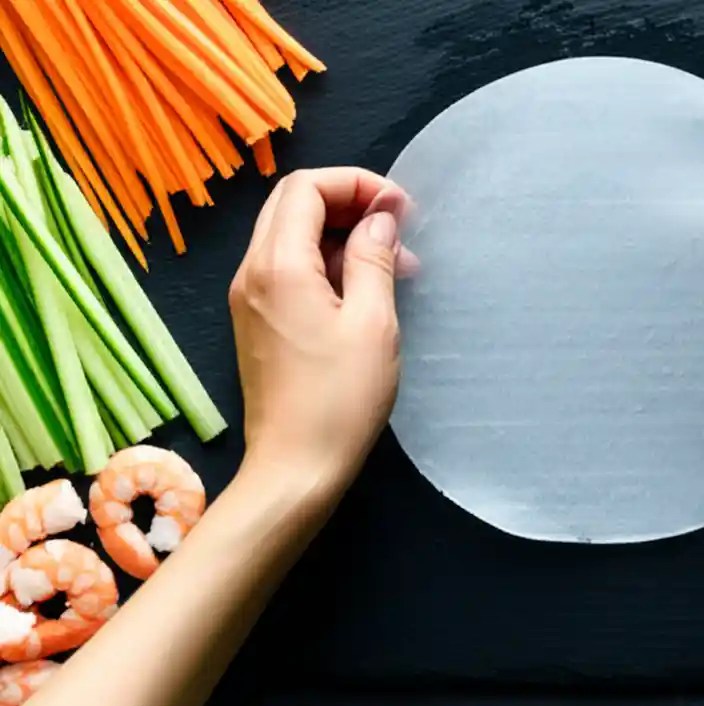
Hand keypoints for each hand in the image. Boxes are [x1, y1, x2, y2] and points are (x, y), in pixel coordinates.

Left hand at [229, 168, 415, 487]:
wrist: (295, 468)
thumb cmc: (340, 399)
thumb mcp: (373, 323)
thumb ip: (374, 258)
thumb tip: (381, 218)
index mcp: (278, 265)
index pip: (306, 187)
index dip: (356, 184)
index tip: (400, 208)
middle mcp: (252, 272)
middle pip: (292, 204)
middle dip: (347, 202)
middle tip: (397, 227)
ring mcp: (249, 298)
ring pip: (289, 234)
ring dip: (339, 234)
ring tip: (393, 264)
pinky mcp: (256, 322)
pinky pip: (286, 268)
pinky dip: (325, 262)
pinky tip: (364, 290)